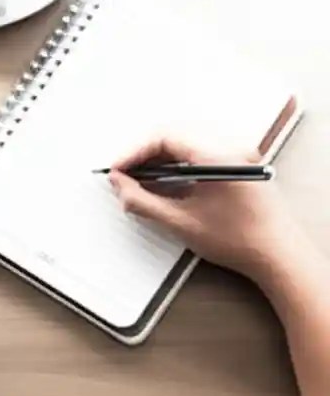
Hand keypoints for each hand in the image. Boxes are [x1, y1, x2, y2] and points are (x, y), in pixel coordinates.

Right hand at [108, 135, 303, 282]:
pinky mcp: (237, 167)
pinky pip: (198, 156)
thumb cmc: (239, 241)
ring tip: (139, 183)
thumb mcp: (181, 222)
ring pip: (184, 147)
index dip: (133, 151)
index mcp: (216, 155)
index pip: (164, 137)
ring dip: (158, 162)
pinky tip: (163, 185)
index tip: (116, 169)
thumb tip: (119, 184)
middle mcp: (228, 149)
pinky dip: (176, 168)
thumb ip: (142, 200)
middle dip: (143, 156)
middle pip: (173, 139)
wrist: (279, 257)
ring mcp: (235, 156)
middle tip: (122, 176)